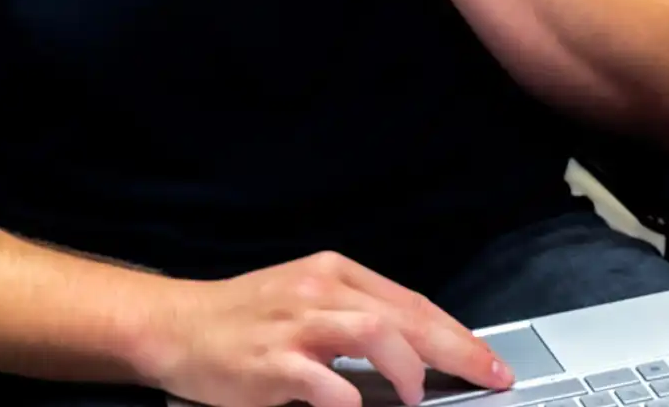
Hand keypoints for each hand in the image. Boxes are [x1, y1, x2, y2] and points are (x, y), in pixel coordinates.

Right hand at [140, 251, 512, 406]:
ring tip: (417, 396)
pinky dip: (350, 399)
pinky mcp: (273, 361)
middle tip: (489, 378)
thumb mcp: (303, 300)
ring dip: (408, 368)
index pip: (409, 301)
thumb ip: (354, 317)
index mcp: (330, 273)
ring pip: (375, 333)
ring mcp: (296, 324)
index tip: (489, 362)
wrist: (180, 325)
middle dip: (456, 350)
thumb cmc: (244, 318)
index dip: (456, 334)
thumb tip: (415, 352)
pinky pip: (326, 382)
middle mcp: (318, 291)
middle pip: (403, 315)